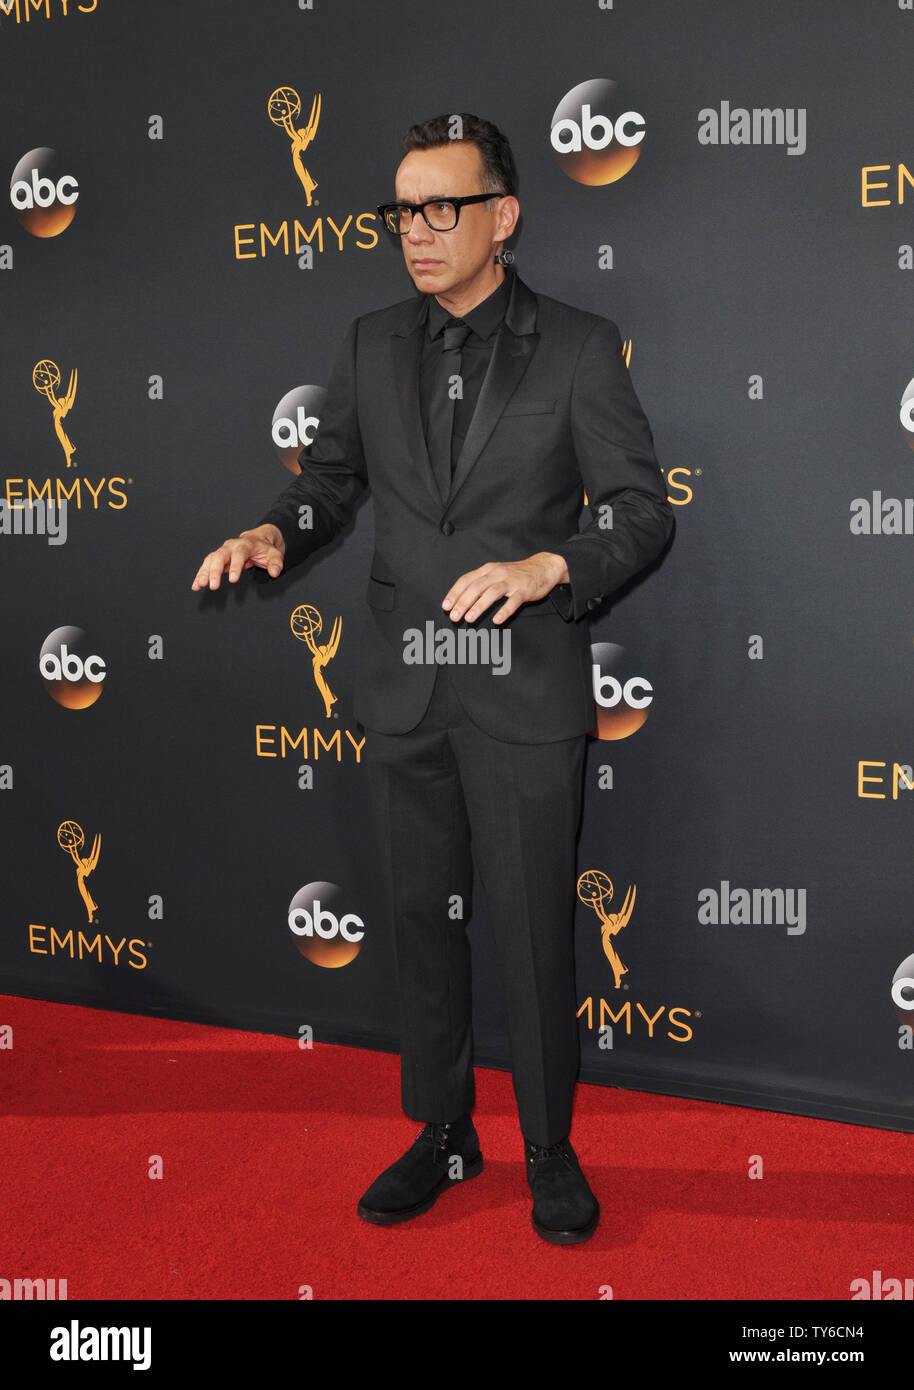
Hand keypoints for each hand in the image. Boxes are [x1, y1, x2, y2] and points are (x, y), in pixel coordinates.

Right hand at [191, 525, 285, 590]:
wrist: (258, 539)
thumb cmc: (264, 548)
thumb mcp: (274, 554)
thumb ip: (276, 563)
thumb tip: (275, 572)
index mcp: (245, 544)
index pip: (238, 555)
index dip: (235, 567)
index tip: (233, 579)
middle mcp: (231, 546)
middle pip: (220, 556)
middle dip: (215, 571)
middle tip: (213, 585)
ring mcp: (223, 551)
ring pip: (210, 560)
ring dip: (204, 573)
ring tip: (200, 585)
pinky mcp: (218, 557)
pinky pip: (207, 565)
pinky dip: (201, 575)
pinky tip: (196, 585)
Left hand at [442, 552, 568, 624]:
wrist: (543, 567)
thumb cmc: (516, 574)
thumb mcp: (496, 574)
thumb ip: (481, 583)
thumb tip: (462, 599)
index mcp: (488, 569)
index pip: (467, 580)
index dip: (455, 593)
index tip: (446, 607)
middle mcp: (498, 573)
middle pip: (476, 587)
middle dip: (463, 602)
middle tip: (454, 617)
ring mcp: (512, 581)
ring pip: (492, 592)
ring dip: (479, 606)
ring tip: (469, 619)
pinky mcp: (524, 590)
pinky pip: (513, 601)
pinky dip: (504, 611)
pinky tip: (497, 621)